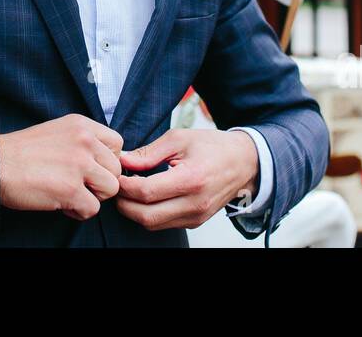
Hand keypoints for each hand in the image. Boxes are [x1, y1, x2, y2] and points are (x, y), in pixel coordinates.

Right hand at [0, 114, 122, 220]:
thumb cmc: (21, 152)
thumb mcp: (58, 131)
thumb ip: (83, 141)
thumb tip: (106, 161)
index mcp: (82, 125)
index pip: (118, 144)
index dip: (107, 161)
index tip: (91, 169)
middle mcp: (84, 141)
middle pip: (116, 169)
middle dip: (100, 182)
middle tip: (79, 185)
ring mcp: (79, 165)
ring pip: (111, 189)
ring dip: (93, 197)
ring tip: (71, 194)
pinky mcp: (70, 189)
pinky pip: (93, 209)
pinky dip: (79, 212)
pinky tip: (62, 204)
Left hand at [115, 129, 258, 230]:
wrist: (243, 162)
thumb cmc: (213, 146)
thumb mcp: (180, 138)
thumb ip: (149, 152)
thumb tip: (124, 162)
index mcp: (191, 179)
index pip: (147, 192)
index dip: (125, 185)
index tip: (117, 174)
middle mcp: (195, 204)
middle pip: (146, 216)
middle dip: (124, 203)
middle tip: (117, 186)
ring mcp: (196, 216)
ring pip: (152, 224)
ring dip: (134, 210)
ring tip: (129, 190)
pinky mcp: (195, 222)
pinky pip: (164, 224)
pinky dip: (149, 213)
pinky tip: (146, 196)